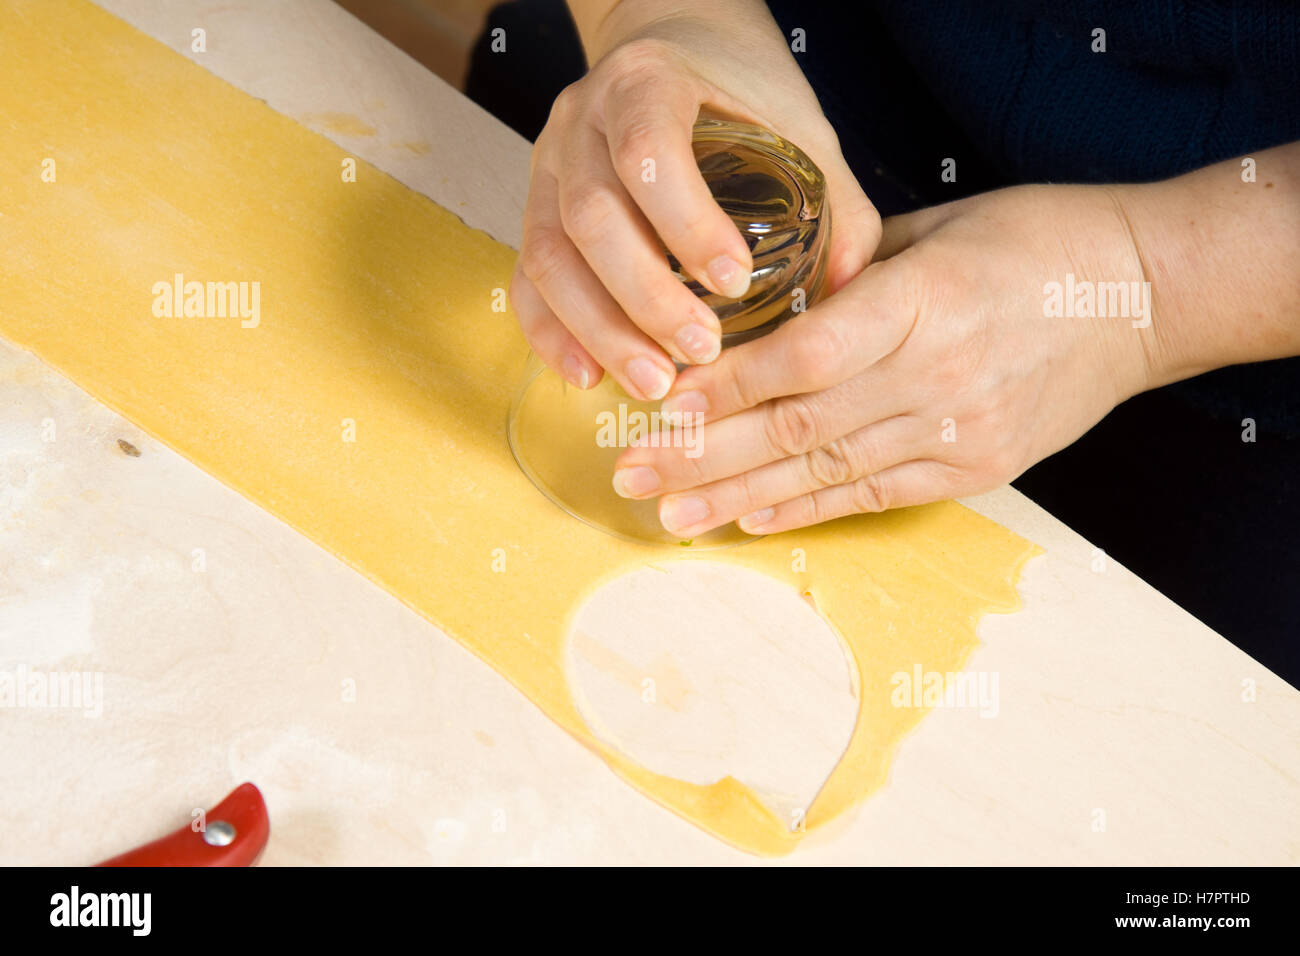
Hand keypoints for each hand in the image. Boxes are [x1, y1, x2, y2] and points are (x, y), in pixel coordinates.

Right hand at [509, 2, 878, 400]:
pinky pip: (528, 275)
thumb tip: (849, 284)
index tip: (733, 281)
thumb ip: (835, 199)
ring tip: (652, 383)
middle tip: (698, 354)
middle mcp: (582, 121)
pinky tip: (588, 375)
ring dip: (599, 329)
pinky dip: (552, 331)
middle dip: (644, 298)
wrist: (672, 40)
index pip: (648, 154)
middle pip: (590, 218)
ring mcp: (549, 165)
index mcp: (647, 84)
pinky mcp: (536, 207)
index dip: (686, 224)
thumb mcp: (797, 122)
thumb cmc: (738, 86)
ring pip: (550, 256)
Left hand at [613, 184, 1155, 534]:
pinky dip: (807, 507)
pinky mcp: (976, 467)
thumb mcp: (940, 227)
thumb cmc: (1037, 243)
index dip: (725, 389)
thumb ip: (852, 271)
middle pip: (798, 425)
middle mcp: (936, 374)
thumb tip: (767, 304)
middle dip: (704, 455)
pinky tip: (750, 519)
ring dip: (739, 497)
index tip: (658, 407)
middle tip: (633, 476)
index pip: (803, 357)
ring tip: (671, 517)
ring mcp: (958, 430)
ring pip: (827, 471)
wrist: (1144, 298)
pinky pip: (875, 494)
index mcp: (923, 300)